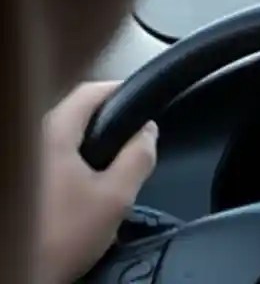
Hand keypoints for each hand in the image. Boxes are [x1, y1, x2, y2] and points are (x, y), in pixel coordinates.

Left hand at [36, 82, 157, 283]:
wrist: (16, 272)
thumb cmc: (60, 237)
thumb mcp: (116, 197)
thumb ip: (138, 156)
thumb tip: (148, 131)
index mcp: (51, 134)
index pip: (90, 91)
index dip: (121, 90)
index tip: (141, 100)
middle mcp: (29, 139)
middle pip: (74, 113)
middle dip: (105, 122)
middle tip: (131, 141)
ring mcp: (20, 158)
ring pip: (59, 137)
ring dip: (85, 145)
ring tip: (108, 171)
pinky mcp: (20, 180)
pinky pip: (47, 157)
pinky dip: (68, 162)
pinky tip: (78, 191)